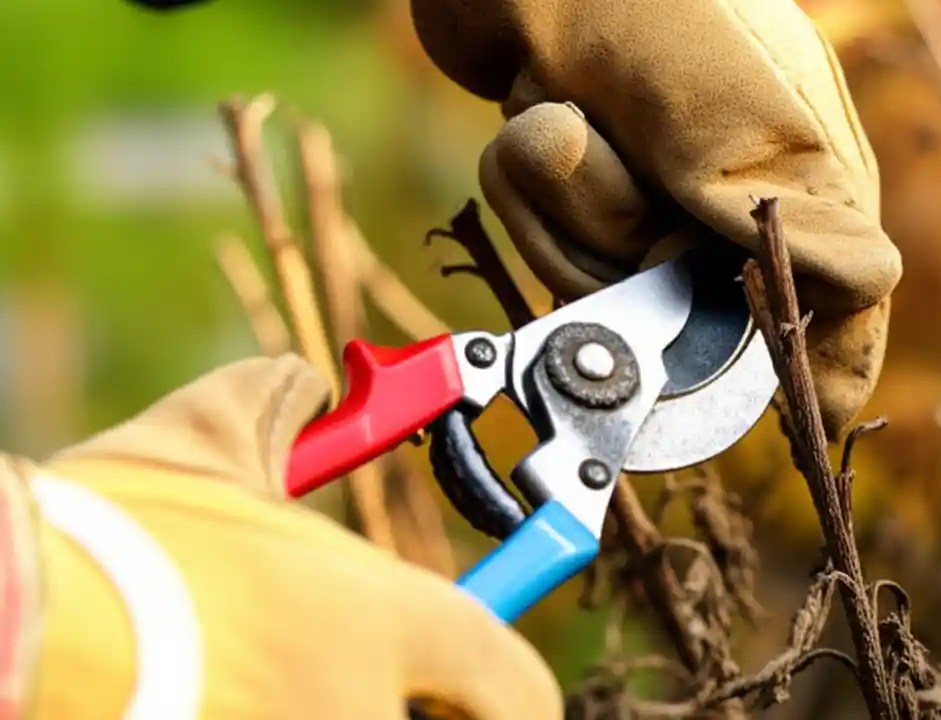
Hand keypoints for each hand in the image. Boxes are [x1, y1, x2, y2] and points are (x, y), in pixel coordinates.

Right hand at [3, 355, 560, 719]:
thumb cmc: (95, 537)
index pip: (516, 688)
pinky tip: (212, 698)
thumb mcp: (199, 445)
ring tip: (263, 683)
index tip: (501, 685)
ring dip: (331, 714)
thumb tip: (311, 383)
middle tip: (377, 683)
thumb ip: (280, 406)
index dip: (514, 689)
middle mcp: (353, 715)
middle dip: (420, 708)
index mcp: (374, 622)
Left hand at [409, 0, 900, 438]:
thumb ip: (804, 214)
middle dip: (637, 256)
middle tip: (632, 181)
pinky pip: (549, 236)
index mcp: (807, 168)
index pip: (838, 297)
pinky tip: (537, 112)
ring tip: (568, 119)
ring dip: (571, 209)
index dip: (803, 354)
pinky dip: (530, 188)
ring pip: (607, 275)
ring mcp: (653, 182)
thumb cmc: (648, 8)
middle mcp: (734, 185)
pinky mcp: (583, 179)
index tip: (792, 404)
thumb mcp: (745, 115)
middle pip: (694, 307)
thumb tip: (869, 291)